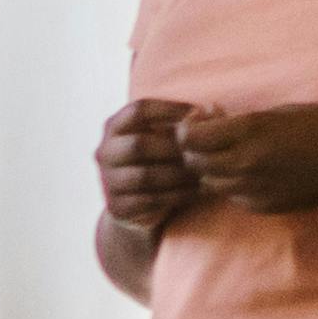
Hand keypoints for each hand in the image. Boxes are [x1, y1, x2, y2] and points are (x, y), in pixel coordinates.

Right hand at [94, 97, 203, 234]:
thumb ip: (186, 123)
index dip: (170, 110)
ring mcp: (108, 181)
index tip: (199, 115)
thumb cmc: (159, 162)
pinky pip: (149, 201)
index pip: (138, 110)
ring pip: (144, 177)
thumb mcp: (166, 138)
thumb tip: (212, 109)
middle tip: (201, 152)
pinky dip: (177, 195)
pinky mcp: (118, 207)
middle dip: (174, 149)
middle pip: (138, 145)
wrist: (138, 209)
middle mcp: (105, 152)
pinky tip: (196, 191)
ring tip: (202, 173)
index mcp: (114, 127)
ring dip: (178, 175)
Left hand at [174, 104, 317, 217]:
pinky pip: (234, 198)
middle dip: (196, 150)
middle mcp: (246, 163)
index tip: (201, 120)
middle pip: (195, 163)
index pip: (191, 138)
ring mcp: (255, 189)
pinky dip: (233, 185)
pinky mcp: (266, 206)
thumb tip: (214, 120)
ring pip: (210, 184)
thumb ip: (243, 121)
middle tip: (212, 136)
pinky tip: (252, 171)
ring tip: (232, 154)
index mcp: (250, 132)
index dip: (189, 129)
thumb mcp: (281, 111)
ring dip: (212, 169)